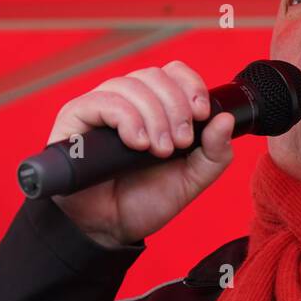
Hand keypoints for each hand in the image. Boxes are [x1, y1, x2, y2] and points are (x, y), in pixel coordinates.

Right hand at [47, 61, 235, 248]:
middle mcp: (127, 101)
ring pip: (130, 86)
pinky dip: (126, 118)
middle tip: (181, 142)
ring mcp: (100, 107)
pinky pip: (102, 101)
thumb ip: (214, 153)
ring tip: (160, 150)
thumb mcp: (191, 179)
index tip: (202, 113)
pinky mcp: (75, 118)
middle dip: (176, 108)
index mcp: (155, 107)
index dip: (190, 85)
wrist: (111, 229)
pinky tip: (138, 143)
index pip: (173, 72)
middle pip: (154, 76)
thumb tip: (226, 119)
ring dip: (154, 116)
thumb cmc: (145, 201)